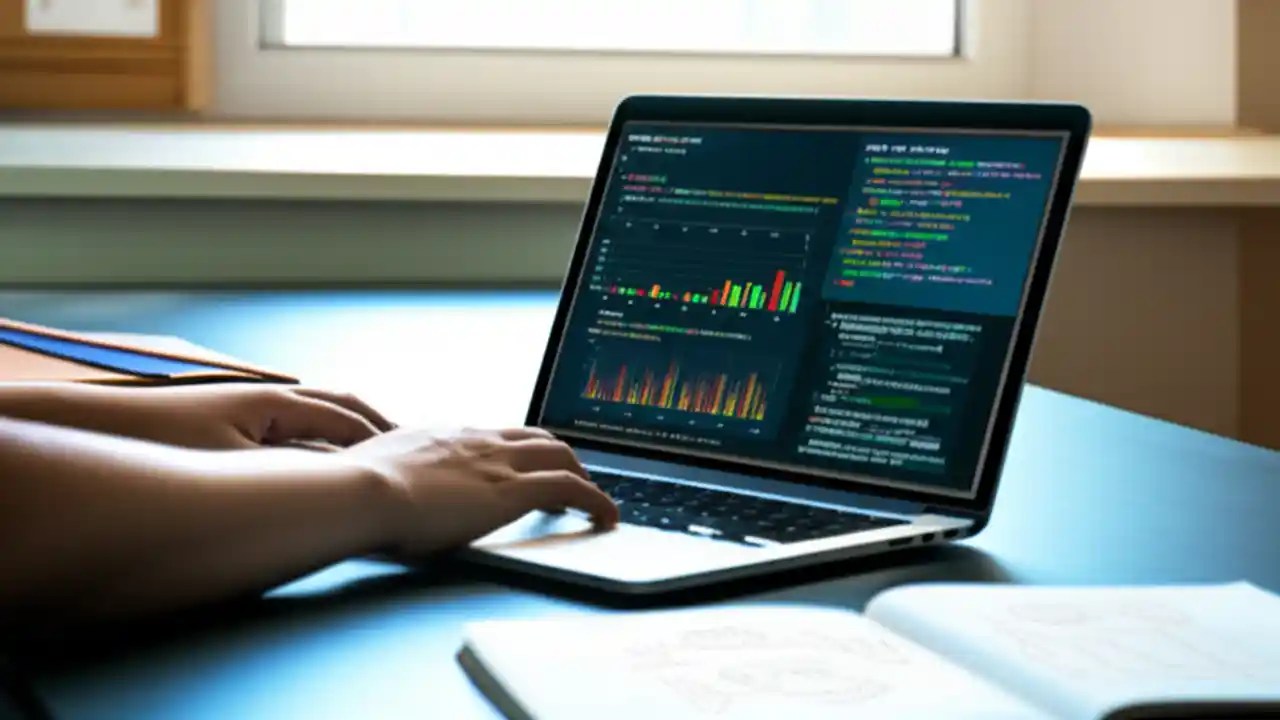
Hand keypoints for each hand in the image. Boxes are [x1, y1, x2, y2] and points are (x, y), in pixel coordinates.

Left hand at [1, 383, 393, 449]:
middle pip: (339, 406)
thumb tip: (341, 478)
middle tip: (409, 449)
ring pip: (316, 412)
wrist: (104, 425)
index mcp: (276, 402)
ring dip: (349, 431)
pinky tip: (319, 458)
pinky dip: (320, 437)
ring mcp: (250, 404)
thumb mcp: (237, 465)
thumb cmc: (165, 439)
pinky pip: (294, 423)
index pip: (346, 418)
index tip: (412, 458)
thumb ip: (294, 470)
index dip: (382, 439)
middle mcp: (267, 396)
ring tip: (374, 452)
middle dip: (377, 427)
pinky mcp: (231, 418)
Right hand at [343, 427, 617, 554]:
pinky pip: (572, 488)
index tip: (524, 466)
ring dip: (582, 476)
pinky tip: (607, 518)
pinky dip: (597, 501)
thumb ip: (385, 473)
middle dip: (559, 457)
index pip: (496, 436)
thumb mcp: (372, 470)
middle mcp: (478, 440)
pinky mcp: (512, 490)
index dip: (518, 451)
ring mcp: (497, 463)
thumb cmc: (354, 489)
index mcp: (446, 436)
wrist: (361, 492)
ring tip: (593, 501)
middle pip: (537, 437)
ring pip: (561, 454)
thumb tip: (367, 482)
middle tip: (571, 482)